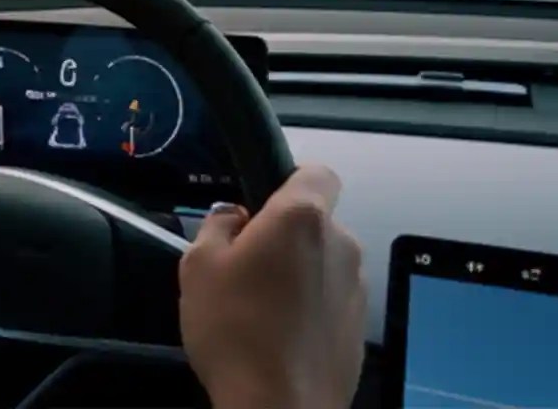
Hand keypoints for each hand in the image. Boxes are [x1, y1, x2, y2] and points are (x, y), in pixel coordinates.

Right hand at [179, 165, 365, 408]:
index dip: (290, 182)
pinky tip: (279, 335)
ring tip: (259, 308)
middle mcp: (341, 245)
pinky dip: (310, 308)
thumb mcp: (198, 266)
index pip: (317, 172)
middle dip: (285, 236)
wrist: (279, 407)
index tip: (262, 207)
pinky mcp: (359, 326)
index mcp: (302, 218)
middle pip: (316, 222)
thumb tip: (232, 217)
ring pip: (324, 262)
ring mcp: (356, 287)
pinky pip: (331, 300)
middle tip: (245, 265)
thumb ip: (216, 226)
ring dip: (299, 274)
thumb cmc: (236, 332)